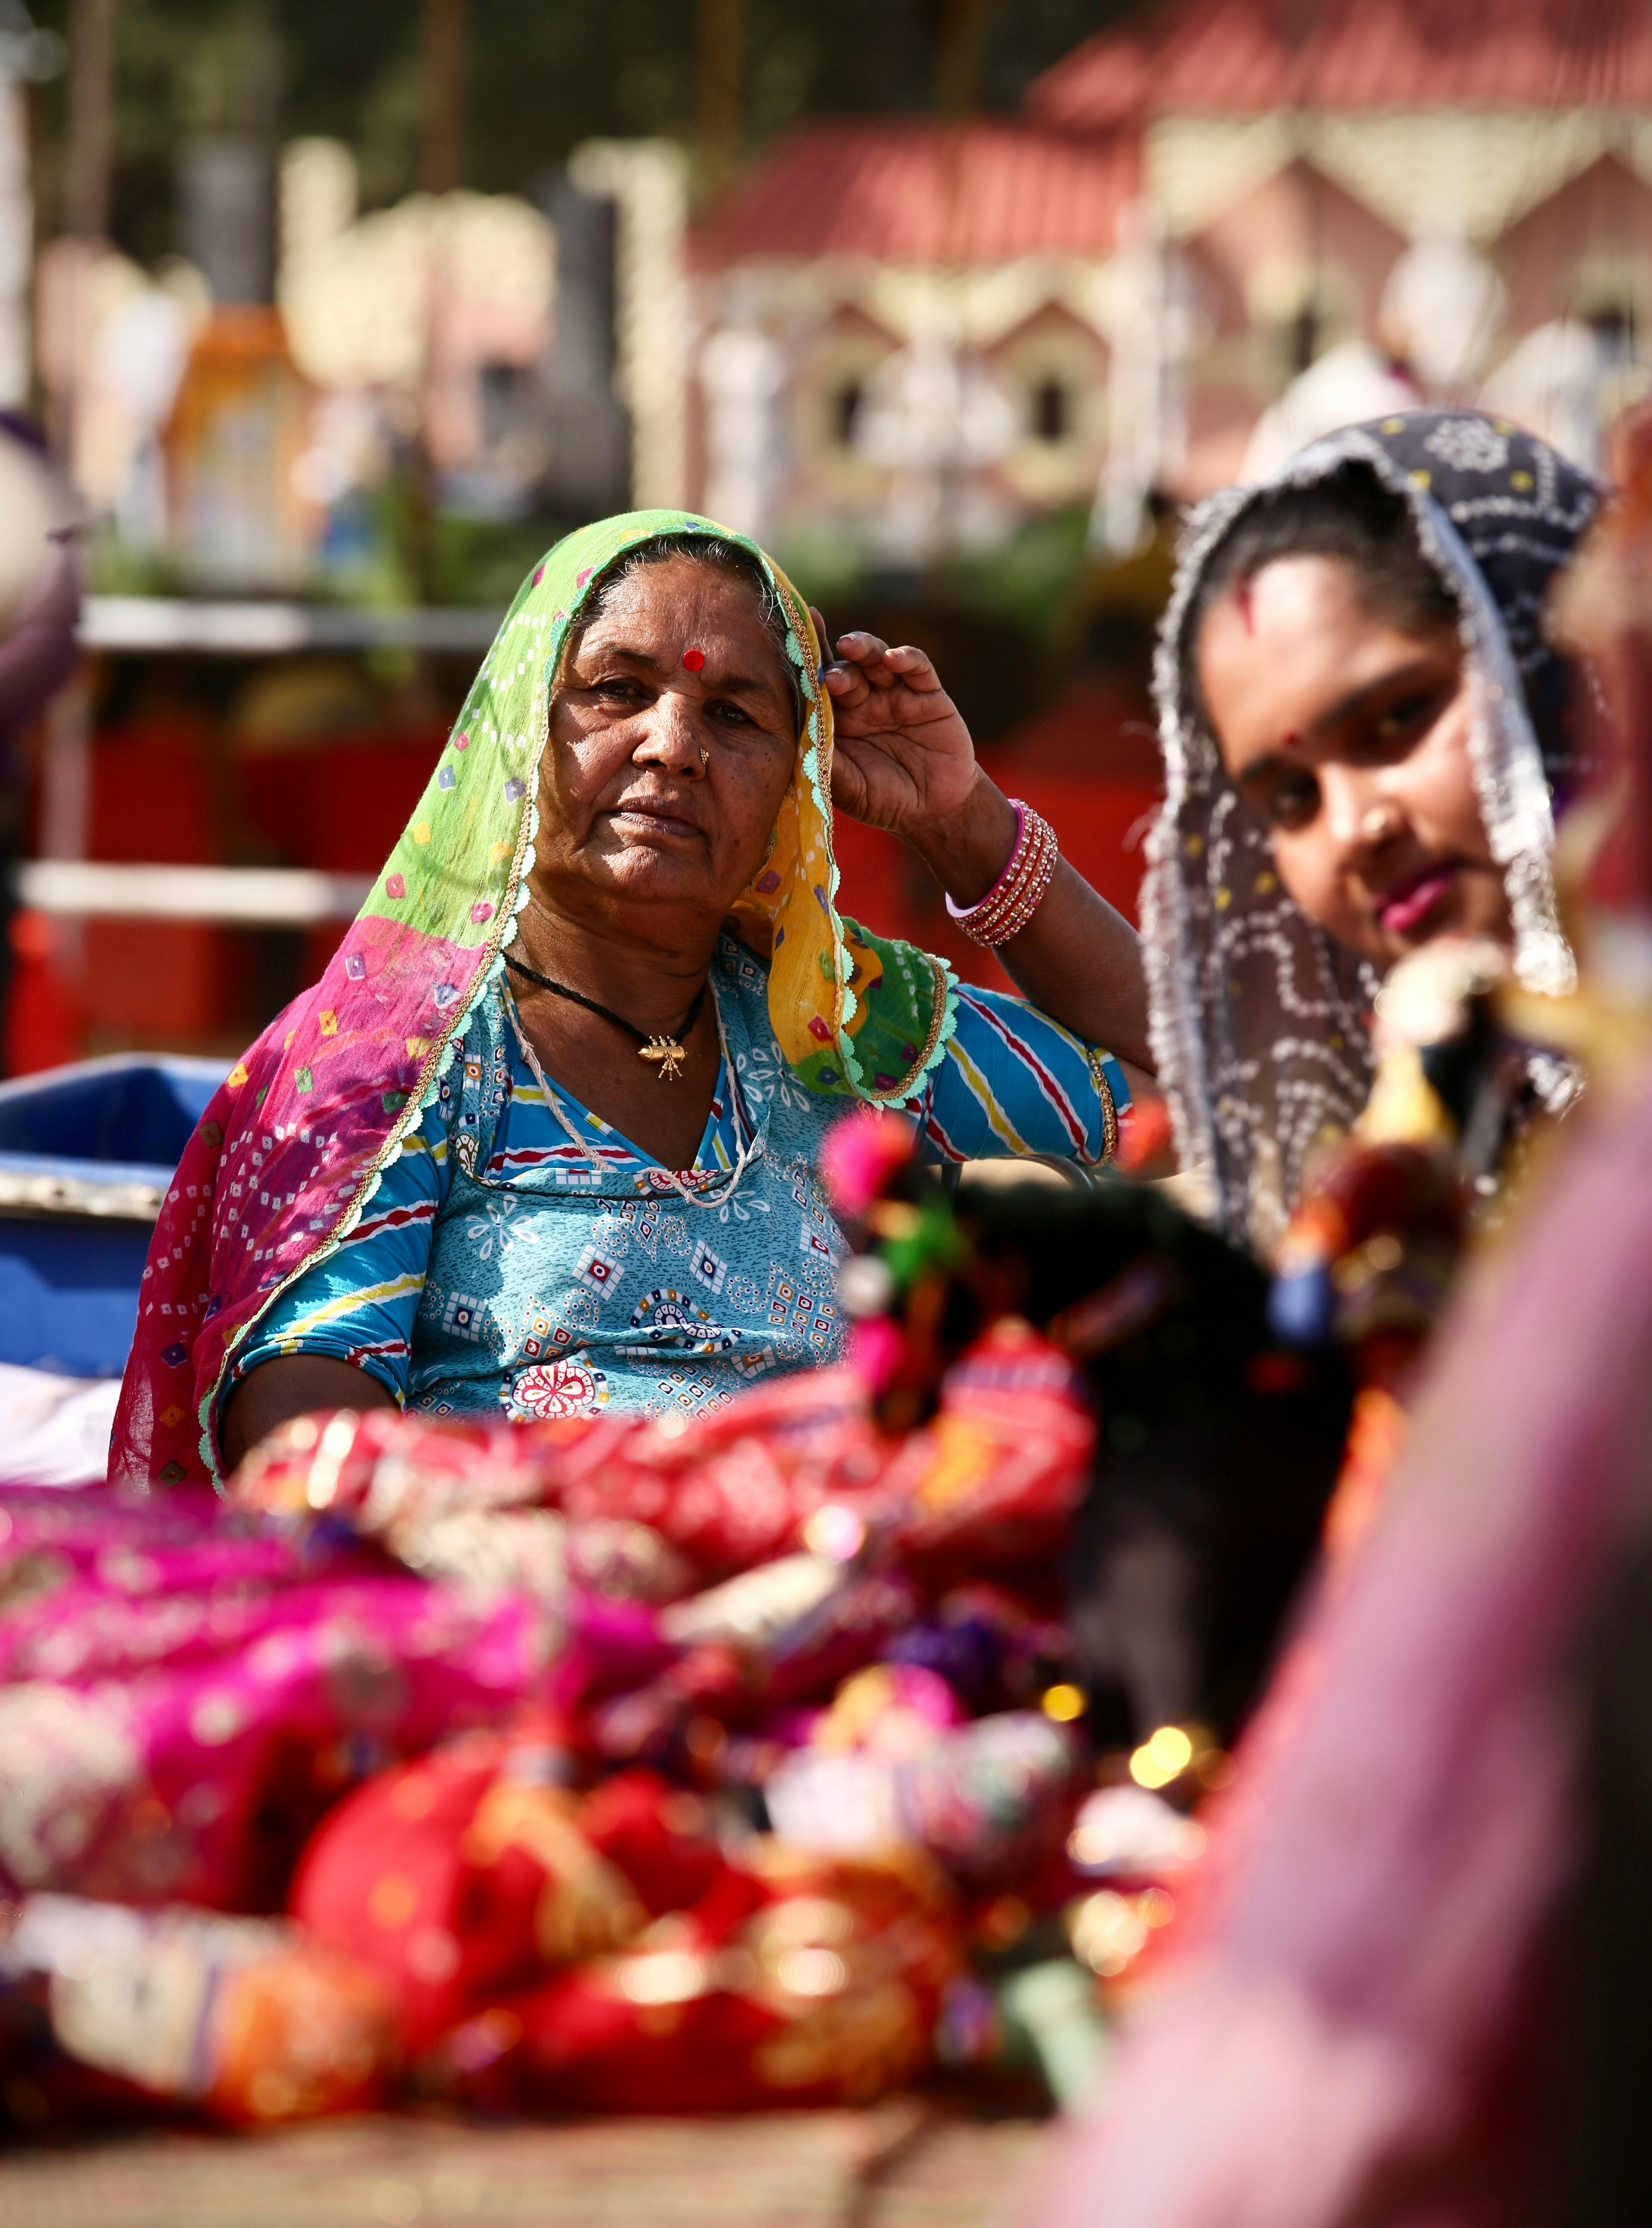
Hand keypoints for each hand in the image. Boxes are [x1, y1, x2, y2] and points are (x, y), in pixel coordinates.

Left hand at [814, 612, 979, 838]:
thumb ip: (831, 767)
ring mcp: (894, 694)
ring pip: (876, 659)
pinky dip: (907, 658)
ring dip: (864, 649)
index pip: (818, 689)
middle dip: (837, 668)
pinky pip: (918, 668)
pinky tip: (895, 658)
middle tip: (830, 678)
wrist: (935, 809)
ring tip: (851, 645)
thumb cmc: (885, 800)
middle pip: (845, 669)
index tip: (792, 647)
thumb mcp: (853, 791)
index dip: (806, 667)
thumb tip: (803, 745)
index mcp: (838, 721)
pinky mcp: (928, 694)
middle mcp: (863, 702)